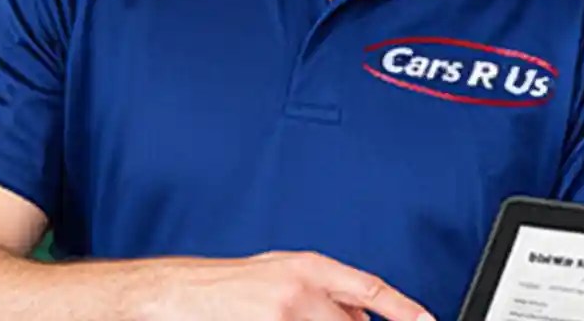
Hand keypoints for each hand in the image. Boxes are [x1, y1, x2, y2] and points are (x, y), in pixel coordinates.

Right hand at [135, 251, 435, 320]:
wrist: (178, 294)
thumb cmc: (228, 286)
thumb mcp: (281, 273)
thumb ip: (325, 294)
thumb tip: (362, 319)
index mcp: (308, 268)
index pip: (371, 290)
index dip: (405, 309)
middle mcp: (300, 292)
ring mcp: (283, 318)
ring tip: (290, 319)